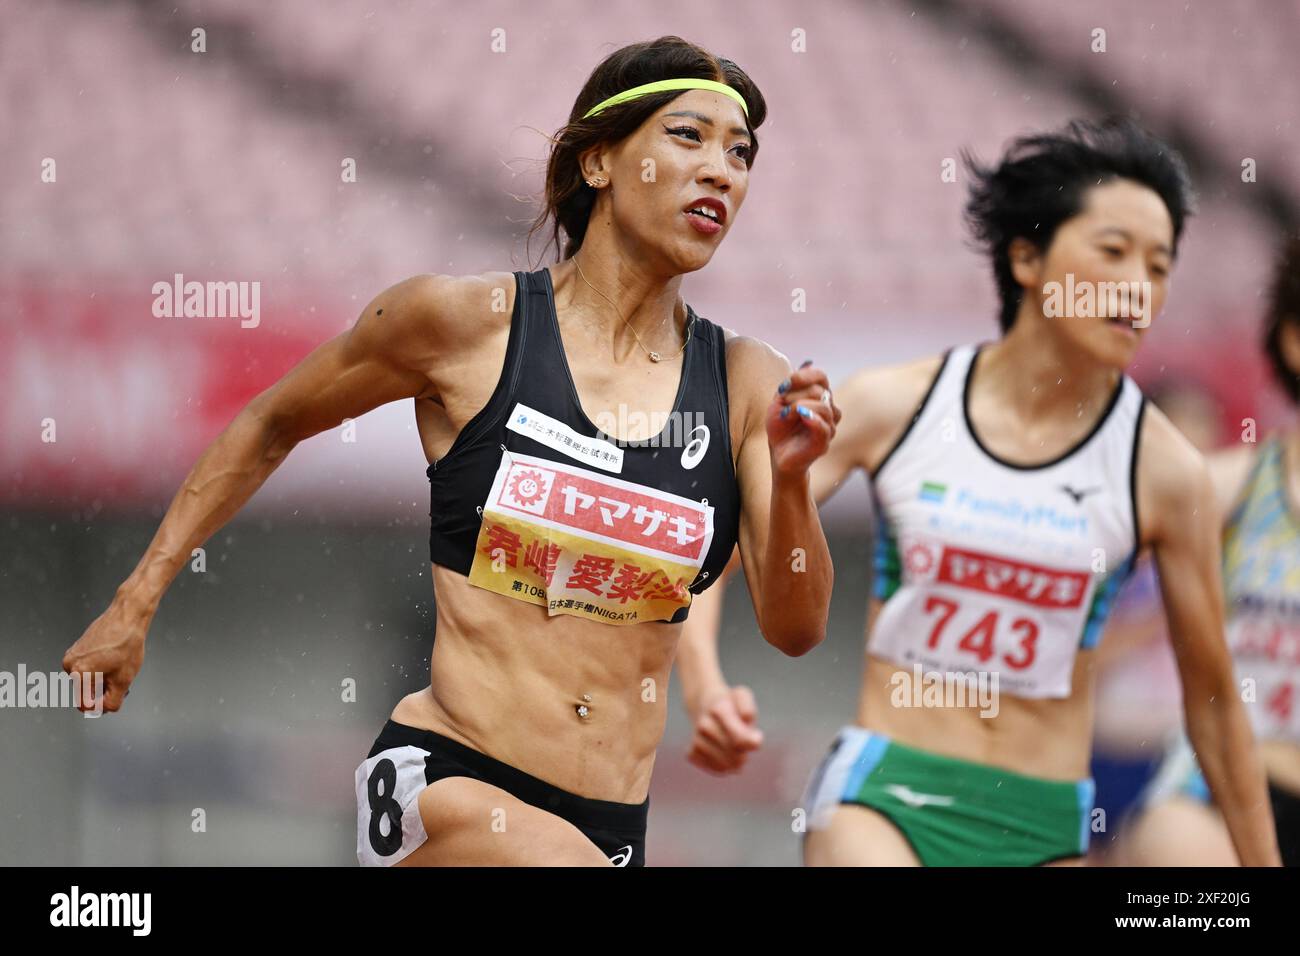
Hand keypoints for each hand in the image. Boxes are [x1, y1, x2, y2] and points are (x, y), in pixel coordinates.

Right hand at [62, 595, 149, 713]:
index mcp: (79, 674)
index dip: (100, 707)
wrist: (127, 617)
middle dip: (102, 690)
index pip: (84, 704)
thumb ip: (112, 701)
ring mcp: (72, 655)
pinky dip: (99, 668)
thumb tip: (103, 709)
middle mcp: (70, 665)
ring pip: (87, 678)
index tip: (112, 702)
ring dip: (101, 679)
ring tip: (118, 666)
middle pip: (85, 691)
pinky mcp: (77, 648)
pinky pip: (87, 666)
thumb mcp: (124, 680)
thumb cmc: (126, 645)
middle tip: (120, 680)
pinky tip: (112, 658)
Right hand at [686, 684, 763, 774]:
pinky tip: (725, 755)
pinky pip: (716, 770)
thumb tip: (750, 733)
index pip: (739, 738)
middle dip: (744, 752)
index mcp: (718, 709)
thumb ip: (748, 711)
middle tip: (744, 744)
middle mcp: (704, 725)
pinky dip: (725, 767)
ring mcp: (696, 740)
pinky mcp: (692, 754)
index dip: (752, 742)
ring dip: (736, 761)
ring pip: (725, 765)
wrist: (703, 705)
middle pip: (734, 753)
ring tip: (736, 750)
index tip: (758, 739)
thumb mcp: (742, 697)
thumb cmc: (730, 704)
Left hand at [767, 360, 840, 477]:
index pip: (821, 377)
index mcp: (819, 397)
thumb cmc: (781, 427)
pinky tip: (801, 416)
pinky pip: (824, 426)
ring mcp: (829, 426)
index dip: (804, 376)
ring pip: (823, 407)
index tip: (785, 384)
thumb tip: (808, 362)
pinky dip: (812, 418)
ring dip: (799, 406)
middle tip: (781, 403)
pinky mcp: (824, 442)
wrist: (778, 453)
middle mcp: (828, 409)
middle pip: (820, 391)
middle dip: (796, 394)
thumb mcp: (780, 402)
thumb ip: (791, 385)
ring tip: (785, 415)